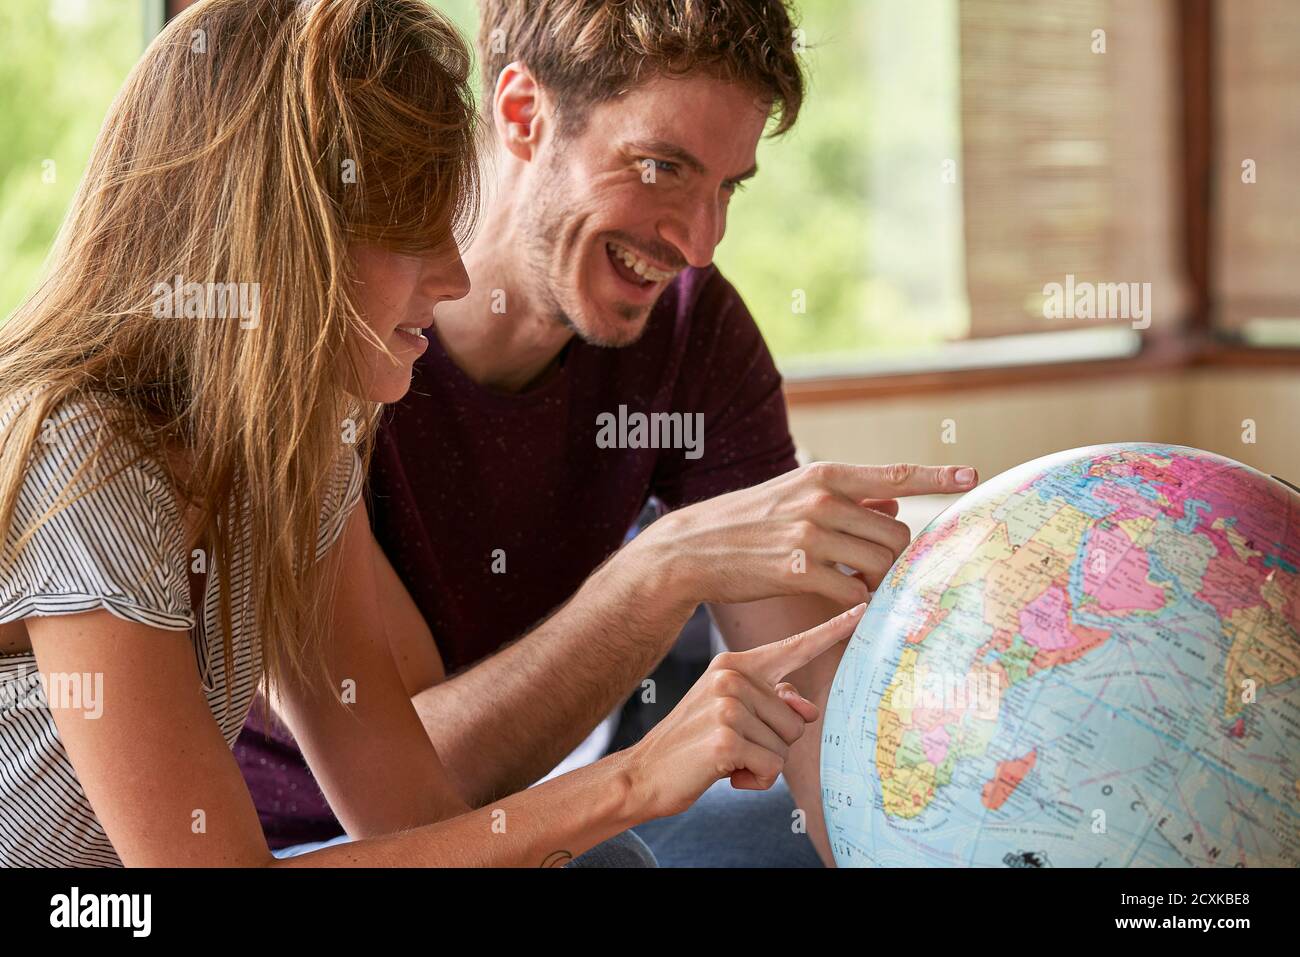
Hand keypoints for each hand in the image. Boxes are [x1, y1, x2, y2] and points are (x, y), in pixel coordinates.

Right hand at [618, 603, 865, 820]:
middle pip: (797, 720)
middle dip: (773, 745)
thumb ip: (773, 704)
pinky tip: (724, 772)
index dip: (833, 630)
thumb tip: (807, 708)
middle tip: (734, 746)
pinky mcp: (726, 736)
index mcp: (736, 665)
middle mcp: (732, 676)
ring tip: (726, 757)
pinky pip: (771, 767)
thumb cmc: (695, 744)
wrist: (645, 772)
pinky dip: (754, 780)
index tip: (864, 609)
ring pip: (786, 746)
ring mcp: (728, 704)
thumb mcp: (734, 715)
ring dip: (762, 763)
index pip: (794, 646)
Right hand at [635, 462, 977, 607]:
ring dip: (880, 581)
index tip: (971, 477)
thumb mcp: (794, 495)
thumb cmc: (747, 522)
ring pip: (881, 562)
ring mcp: (810, 534)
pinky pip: (854, 591)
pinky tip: (847, 603)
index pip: (894, 473)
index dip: (937, 477)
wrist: (694, 548)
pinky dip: (859, 602)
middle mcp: (820, 499)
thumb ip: (846, 497)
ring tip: (861, 587)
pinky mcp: (798, 571)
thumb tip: (896, 499)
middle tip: (879, 572)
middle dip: (896, 557)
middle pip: (896, 531)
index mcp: (823, 475)